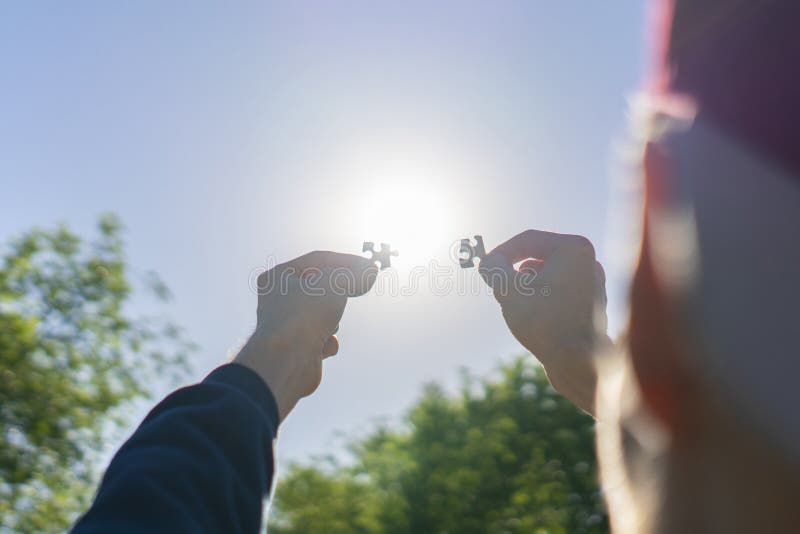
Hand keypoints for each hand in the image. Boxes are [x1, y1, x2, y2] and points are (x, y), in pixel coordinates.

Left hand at [234, 251, 377, 420]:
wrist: (288, 362)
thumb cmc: (303, 316)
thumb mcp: (335, 284)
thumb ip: (355, 274)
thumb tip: (370, 271)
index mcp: (278, 277)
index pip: (318, 260)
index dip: (347, 261)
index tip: (369, 266)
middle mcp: (278, 300)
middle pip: (321, 287)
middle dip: (339, 293)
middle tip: (360, 288)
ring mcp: (288, 324)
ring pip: (324, 313)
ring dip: (333, 319)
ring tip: (327, 324)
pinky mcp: (298, 347)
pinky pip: (323, 337)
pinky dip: (328, 340)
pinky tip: (321, 345)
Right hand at [480, 230, 608, 414]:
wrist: (580, 363)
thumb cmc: (546, 322)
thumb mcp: (508, 290)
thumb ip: (494, 269)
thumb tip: (489, 262)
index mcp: (574, 249)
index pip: (527, 240)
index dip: (500, 253)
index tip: (484, 268)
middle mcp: (588, 262)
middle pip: (537, 258)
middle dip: (514, 274)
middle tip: (499, 291)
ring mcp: (591, 284)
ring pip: (546, 277)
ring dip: (525, 288)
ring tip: (518, 310)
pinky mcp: (588, 305)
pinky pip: (556, 294)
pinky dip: (540, 301)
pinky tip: (534, 323)